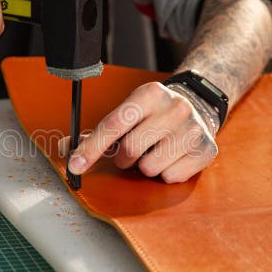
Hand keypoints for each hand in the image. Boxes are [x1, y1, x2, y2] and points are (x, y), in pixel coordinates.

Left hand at [67, 82, 218, 183]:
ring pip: (150, 167)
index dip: (92, 148)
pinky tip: (171, 158)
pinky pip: (170, 177)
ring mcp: (193, 129)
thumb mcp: (129, 112)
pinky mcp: (206, 149)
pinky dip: (166, 174)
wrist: (198, 107)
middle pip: (130, 150)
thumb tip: (65, 148)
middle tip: (131, 152)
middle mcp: (175, 108)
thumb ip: (98, 132)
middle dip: (123, 158)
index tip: (75, 165)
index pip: (114, 124)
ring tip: (154, 152)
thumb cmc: (153, 115)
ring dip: (145, 167)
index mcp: (150, 94)